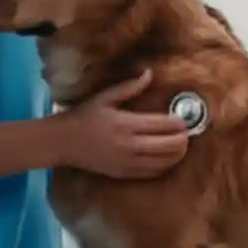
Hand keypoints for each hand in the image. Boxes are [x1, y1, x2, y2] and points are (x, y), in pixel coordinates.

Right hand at [53, 70, 189, 177]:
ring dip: (178, 153)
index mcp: (126, 124)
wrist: (62, 143)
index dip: (180, 122)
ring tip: (180, 144)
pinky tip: (166, 156)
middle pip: (171, 146)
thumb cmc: (84, 116)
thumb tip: (150, 73)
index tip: (183, 119)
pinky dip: (166, 165)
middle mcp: (130, 145)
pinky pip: (154, 173)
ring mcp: (128, 162)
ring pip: (166, 162)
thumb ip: (130, 87)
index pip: (165, 125)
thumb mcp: (105, 97)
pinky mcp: (124, 174)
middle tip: (185, 132)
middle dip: (184, 139)